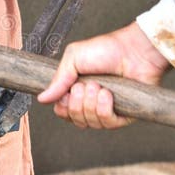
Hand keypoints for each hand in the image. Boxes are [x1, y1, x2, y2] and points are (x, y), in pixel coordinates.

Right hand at [37, 22, 169, 128]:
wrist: (133, 50)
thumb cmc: (105, 50)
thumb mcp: (73, 58)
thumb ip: (58, 80)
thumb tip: (42, 99)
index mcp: (78, 91)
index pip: (63, 112)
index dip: (63, 106)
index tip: (68, 92)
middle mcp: (92, 103)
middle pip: (76, 120)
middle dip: (77, 103)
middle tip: (84, 85)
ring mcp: (108, 110)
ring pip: (91, 123)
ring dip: (91, 104)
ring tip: (98, 86)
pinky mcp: (124, 114)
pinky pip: (108, 124)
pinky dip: (104, 109)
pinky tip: (107, 95)